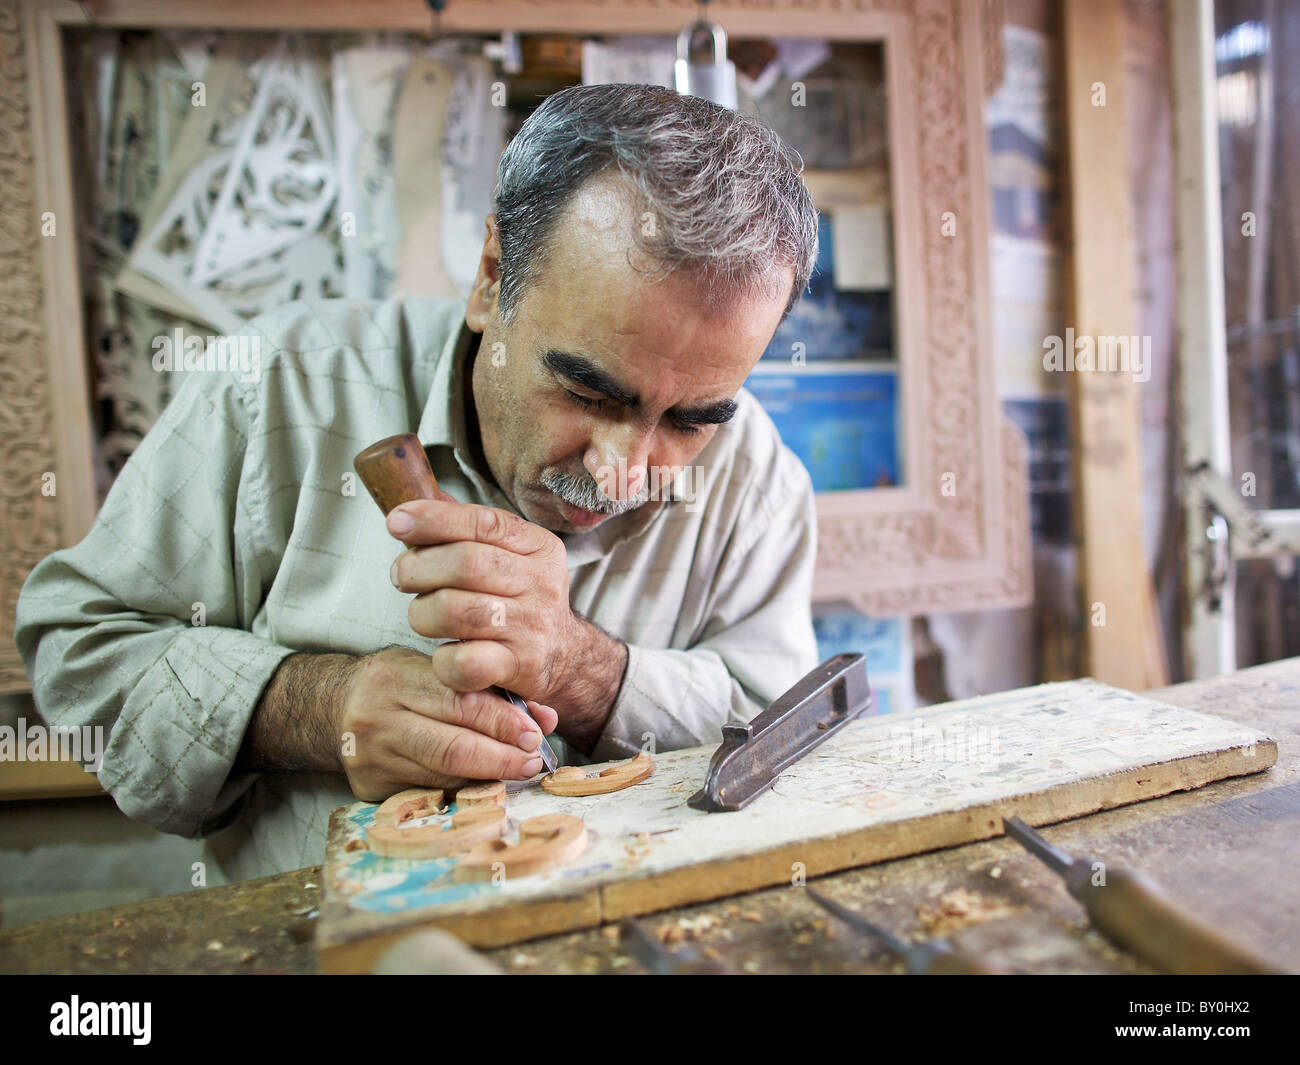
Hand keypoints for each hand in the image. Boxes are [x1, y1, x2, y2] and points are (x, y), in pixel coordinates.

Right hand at [335, 647, 558, 801]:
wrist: (333, 705)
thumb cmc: (399, 683)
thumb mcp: (435, 669)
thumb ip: (489, 689)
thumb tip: (545, 719)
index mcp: (395, 678)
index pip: (460, 703)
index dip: (503, 722)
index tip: (534, 733)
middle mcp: (377, 718)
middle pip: (453, 747)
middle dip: (502, 757)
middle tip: (532, 760)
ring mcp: (370, 756)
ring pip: (443, 775)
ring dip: (488, 776)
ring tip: (517, 770)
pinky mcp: (369, 786)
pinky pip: (429, 791)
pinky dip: (462, 788)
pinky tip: (483, 781)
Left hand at [387, 498, 581, 705]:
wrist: (563, 655)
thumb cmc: (521, 600)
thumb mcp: (510, 557)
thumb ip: (470, 530)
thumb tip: (422, 498)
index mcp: (538, 547)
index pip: (484, 522)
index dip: (435, 518)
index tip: (396, 521)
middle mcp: (541, 583)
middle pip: (466, 564)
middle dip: (418, 567)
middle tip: (400, 575)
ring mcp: (533, 626)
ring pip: (456, 611)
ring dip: (422, 612)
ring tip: (421, 614)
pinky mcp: (522, 666)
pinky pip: (464, 662)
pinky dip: (442, 659)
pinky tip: (443, 652)